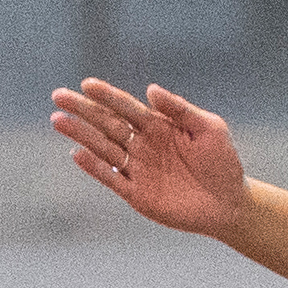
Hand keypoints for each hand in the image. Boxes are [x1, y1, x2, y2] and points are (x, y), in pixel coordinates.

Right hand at [50, 79, 251, 237]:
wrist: (229, 203)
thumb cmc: (222, 162)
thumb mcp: (208, 129)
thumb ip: (180, 109)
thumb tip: (150, 89)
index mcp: (158, 126)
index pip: (127, 106)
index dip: (107, 96)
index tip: (87, 84)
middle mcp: (143, 145)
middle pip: (107, 124)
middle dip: (83, 110)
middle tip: (59, 96)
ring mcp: (138, 169)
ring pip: (103, 148)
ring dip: (81, 134)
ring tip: (58, 120)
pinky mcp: (137, 194)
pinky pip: (111, 178)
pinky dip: (95, 167)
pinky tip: (77, 153)